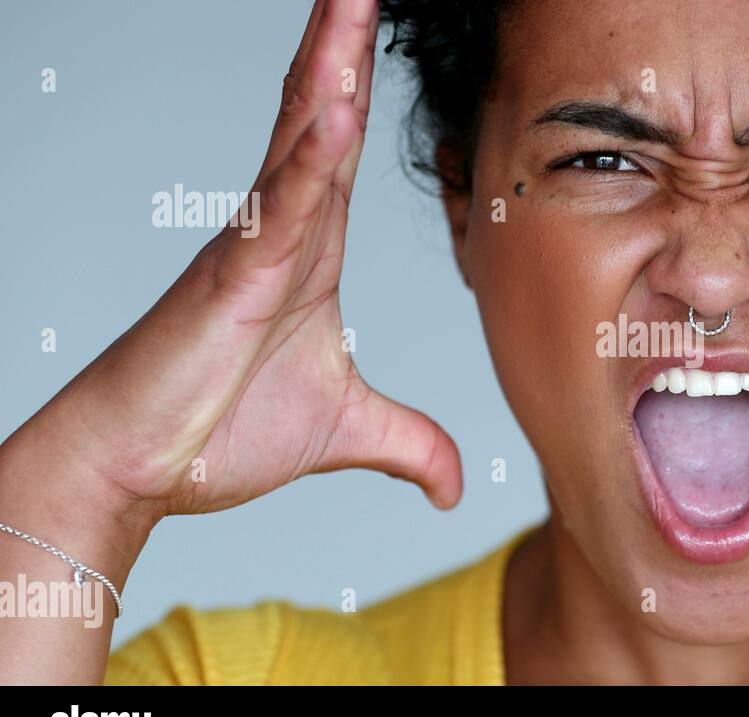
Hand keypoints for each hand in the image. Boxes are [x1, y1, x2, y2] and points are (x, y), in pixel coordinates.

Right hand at [17, 0, 462, 522]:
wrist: (143, 469)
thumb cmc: (224, 431)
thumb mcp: (349, 432)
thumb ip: (411, 445)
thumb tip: (455, 487)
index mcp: (316, 248)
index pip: (349, 146)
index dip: (366, 82)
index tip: (383, 23)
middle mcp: (286, 230)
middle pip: (325, 116)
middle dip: (346, 44)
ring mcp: (257, 248)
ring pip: (300, 139)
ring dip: (329, 68)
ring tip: (353, 0)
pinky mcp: (231, 282)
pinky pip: (279, 209)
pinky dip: (309, 161)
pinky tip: (336, 110)